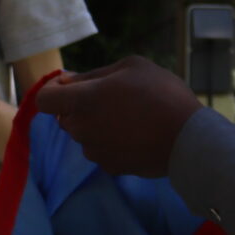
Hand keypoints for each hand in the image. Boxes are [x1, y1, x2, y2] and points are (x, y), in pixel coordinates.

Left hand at [33, 56, 202, 177]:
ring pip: (84, 136)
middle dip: (79, 108)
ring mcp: (96, 151)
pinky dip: (111, 144)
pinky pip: (102, 152)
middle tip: (111, 99)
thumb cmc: (162, 93)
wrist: (190, 138)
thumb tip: (67, 81)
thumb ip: (92, 74)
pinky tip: (135, 135)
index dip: (53, 91)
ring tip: (129, 117)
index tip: (69, 86)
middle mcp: (82, 129)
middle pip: (65, 118)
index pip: (44, 100)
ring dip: (96, 126)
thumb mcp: (131, 67)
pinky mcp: (111, 167)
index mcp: (82, 101)